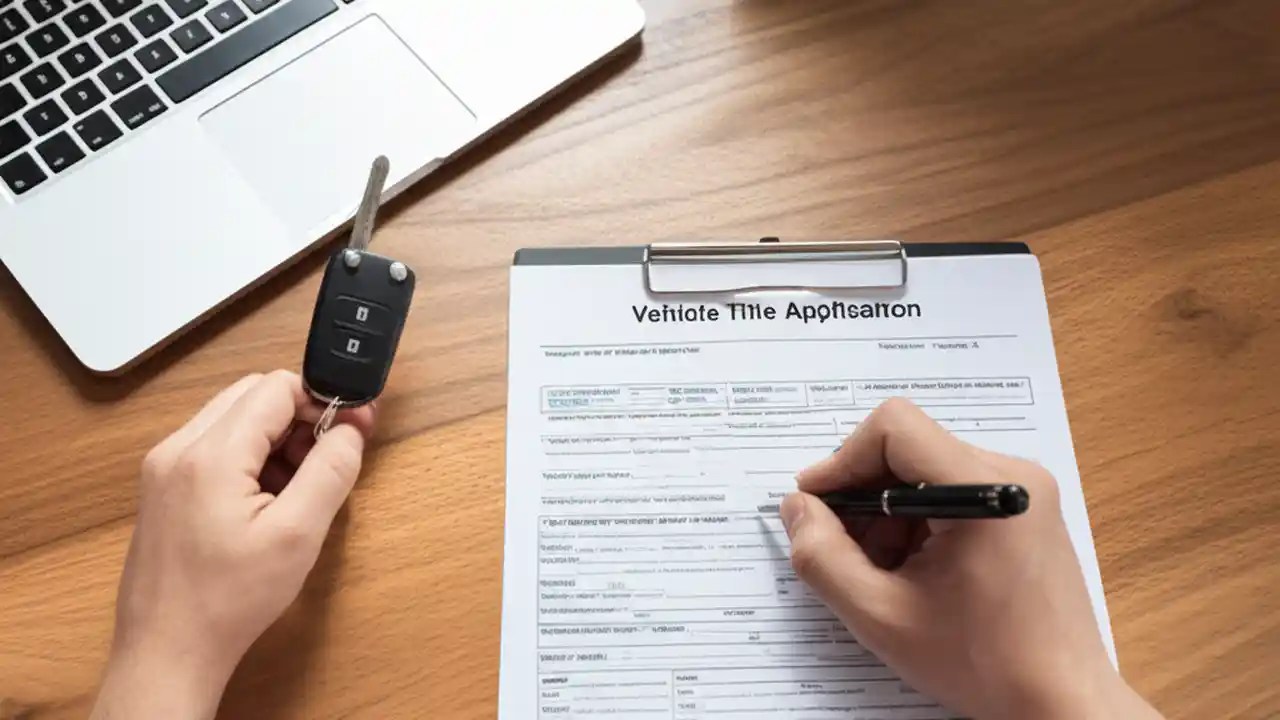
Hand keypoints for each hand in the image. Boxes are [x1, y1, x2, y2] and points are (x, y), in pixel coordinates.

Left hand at [91, 371, 374, 719]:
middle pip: (252, 395)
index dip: (322, 400)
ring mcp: (163, 466)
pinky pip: (214, 446)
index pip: (276, 387)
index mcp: (209, 455)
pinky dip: (249, 456)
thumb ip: (330, 472)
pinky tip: (267, 500)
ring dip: (276, 437)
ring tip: (299, 487)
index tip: (354, 428)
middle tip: (330, 457)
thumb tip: (351, 430)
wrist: (167, 651)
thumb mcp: (297, 535)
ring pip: (233, 418)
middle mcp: (177, 448)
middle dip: (300, 417)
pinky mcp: (162, 486)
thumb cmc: (229, 601)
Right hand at [780, 399, 1162, 719]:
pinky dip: (919, 523)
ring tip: (881, 574)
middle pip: (909, 449)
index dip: (843, 461)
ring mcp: (1025, 491)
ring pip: (927, 472)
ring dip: (889, 514)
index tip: (816, 506)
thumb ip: (822, 556)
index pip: (895, 428)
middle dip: (864, 497)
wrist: (1062, 703)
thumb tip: (796, 507)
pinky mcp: (1026, 511)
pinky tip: (913, 573)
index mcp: (986, 489)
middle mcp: (1013, 474)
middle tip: (842, 553)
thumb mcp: (880, 615)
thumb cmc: (982, 664)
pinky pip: (954, 491)